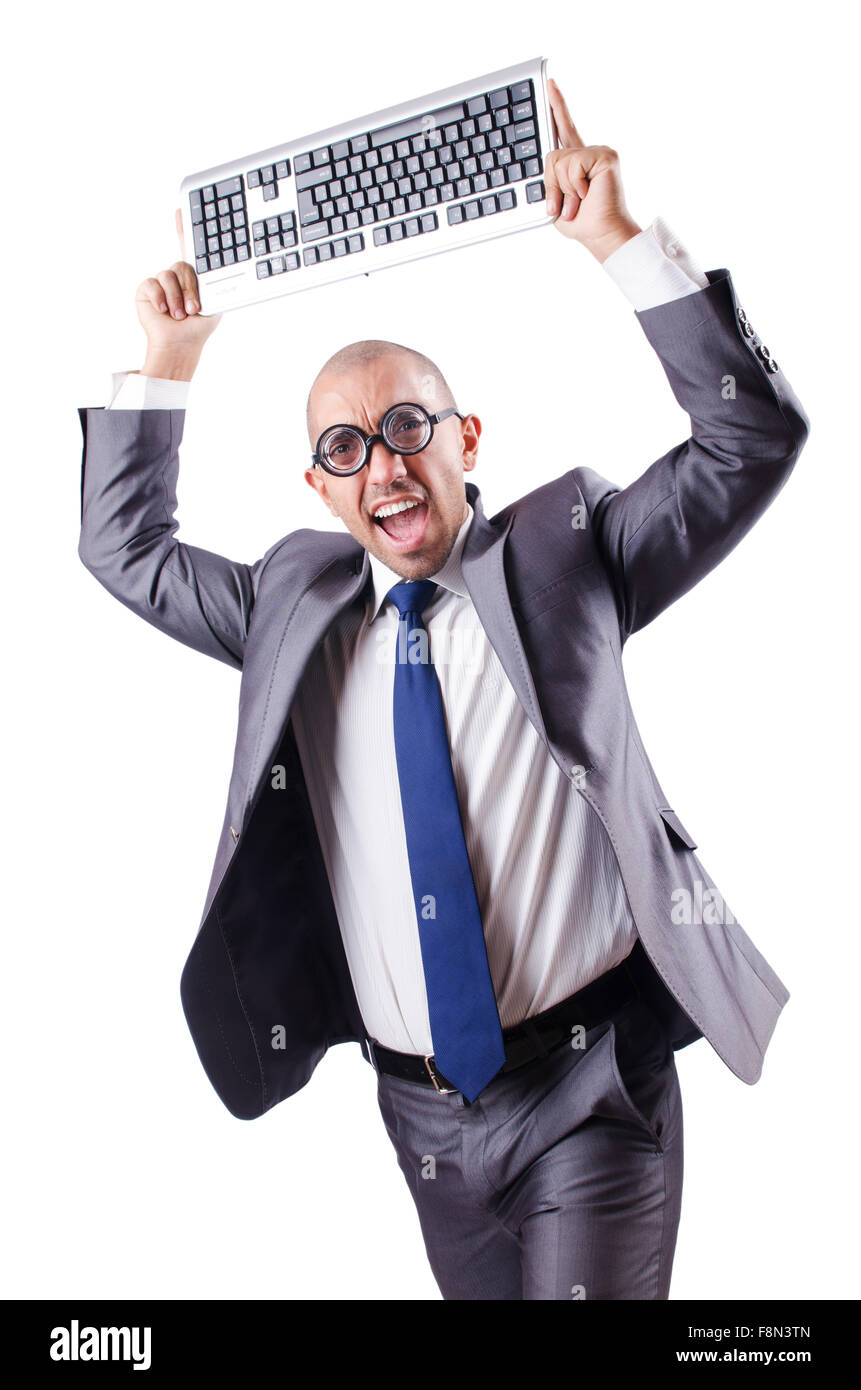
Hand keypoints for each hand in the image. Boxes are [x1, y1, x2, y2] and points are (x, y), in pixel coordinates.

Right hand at [134, 210, 221, 378]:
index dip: (183, 227)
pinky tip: (163, 311)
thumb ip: (213, 283)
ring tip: (180, 315)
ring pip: (169, 274)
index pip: (188, 247)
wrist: (181, 343)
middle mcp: (176, 276)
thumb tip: (228, 268)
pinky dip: (161, 299)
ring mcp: (160, 282)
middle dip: (189, 288)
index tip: (180, 210)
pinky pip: (153, 283)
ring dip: (177, 298)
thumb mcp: (212, 302)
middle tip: (193, 308)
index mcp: (192, 277)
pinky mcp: (146, 289)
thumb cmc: (198, 327)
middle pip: (182, 265)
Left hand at [544, 79, 641, 261]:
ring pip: (559, 160)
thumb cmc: (582, 222)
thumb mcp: (554, 201)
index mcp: (576, 162)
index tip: (550, 84)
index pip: (563, 129)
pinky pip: (573, 164)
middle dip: (552, 184)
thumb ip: (547, 180)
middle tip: (566, 204)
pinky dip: (574, 185)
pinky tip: (587, 194)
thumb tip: (546, 165)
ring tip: (579, 202)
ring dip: (563, 188)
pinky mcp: (604, 155)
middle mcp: (588, 153)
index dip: (557, 106)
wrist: (602, 234)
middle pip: (553, 154)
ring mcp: (598, 152)